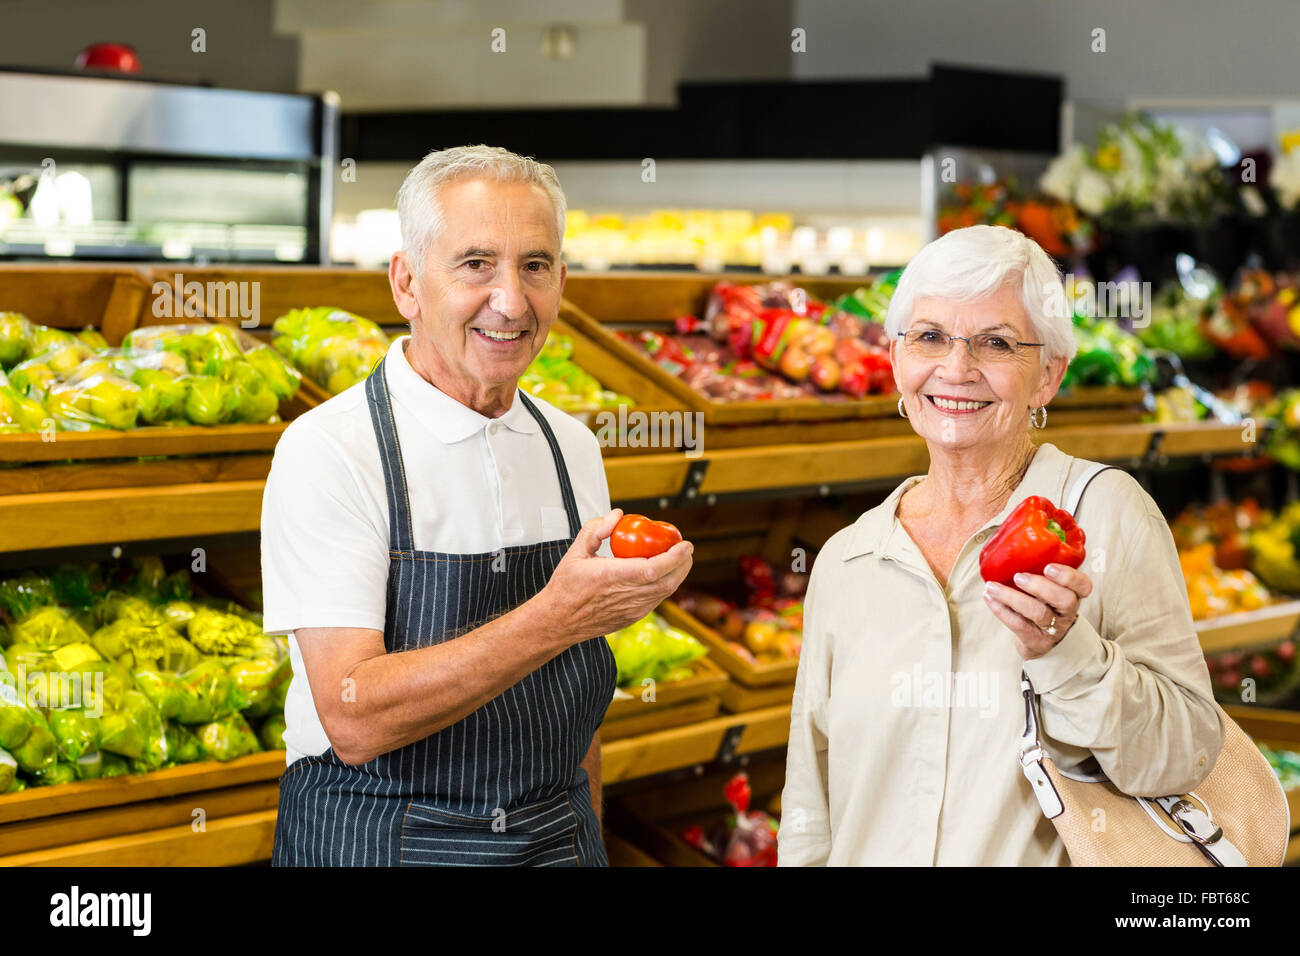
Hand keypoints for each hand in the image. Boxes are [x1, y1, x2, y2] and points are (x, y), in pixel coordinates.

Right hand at [532, 508, 693, 646]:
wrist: (558, 621)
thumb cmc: (565, 588)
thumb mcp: (575, 552)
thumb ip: (595, 529)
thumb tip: (617, 516)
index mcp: (611, 577)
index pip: (653, 569)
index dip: (674, 557)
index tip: (685, 544)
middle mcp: (625, 596)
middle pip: (667, 582)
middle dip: (683, 564)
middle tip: (686, 549)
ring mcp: (631, 610)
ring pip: (664, 593)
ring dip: (677, 575)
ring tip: (679, 559)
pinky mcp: (632, 618)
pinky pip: (655, 600)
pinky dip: (664, 586)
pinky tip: (662, 575)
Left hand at [983, 563, 1092, 659]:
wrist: (1040, 641)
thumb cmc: (1042, 605)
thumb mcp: (1048, 588)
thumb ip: (1040, 569)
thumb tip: (1016, 538)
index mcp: (1073, 595)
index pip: (1083, 586)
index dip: (1069, 576)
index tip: (1049, 567)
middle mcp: (1066, 612)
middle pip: (1064, 600)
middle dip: (1041, 586)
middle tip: (1019, 576)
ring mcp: (1053, 628)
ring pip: (1038, 613)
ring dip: (1013, 597)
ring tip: (993, 586)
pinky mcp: (1035, 640)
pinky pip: (1019, 625)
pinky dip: (1001, 610)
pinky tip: (989, 598)